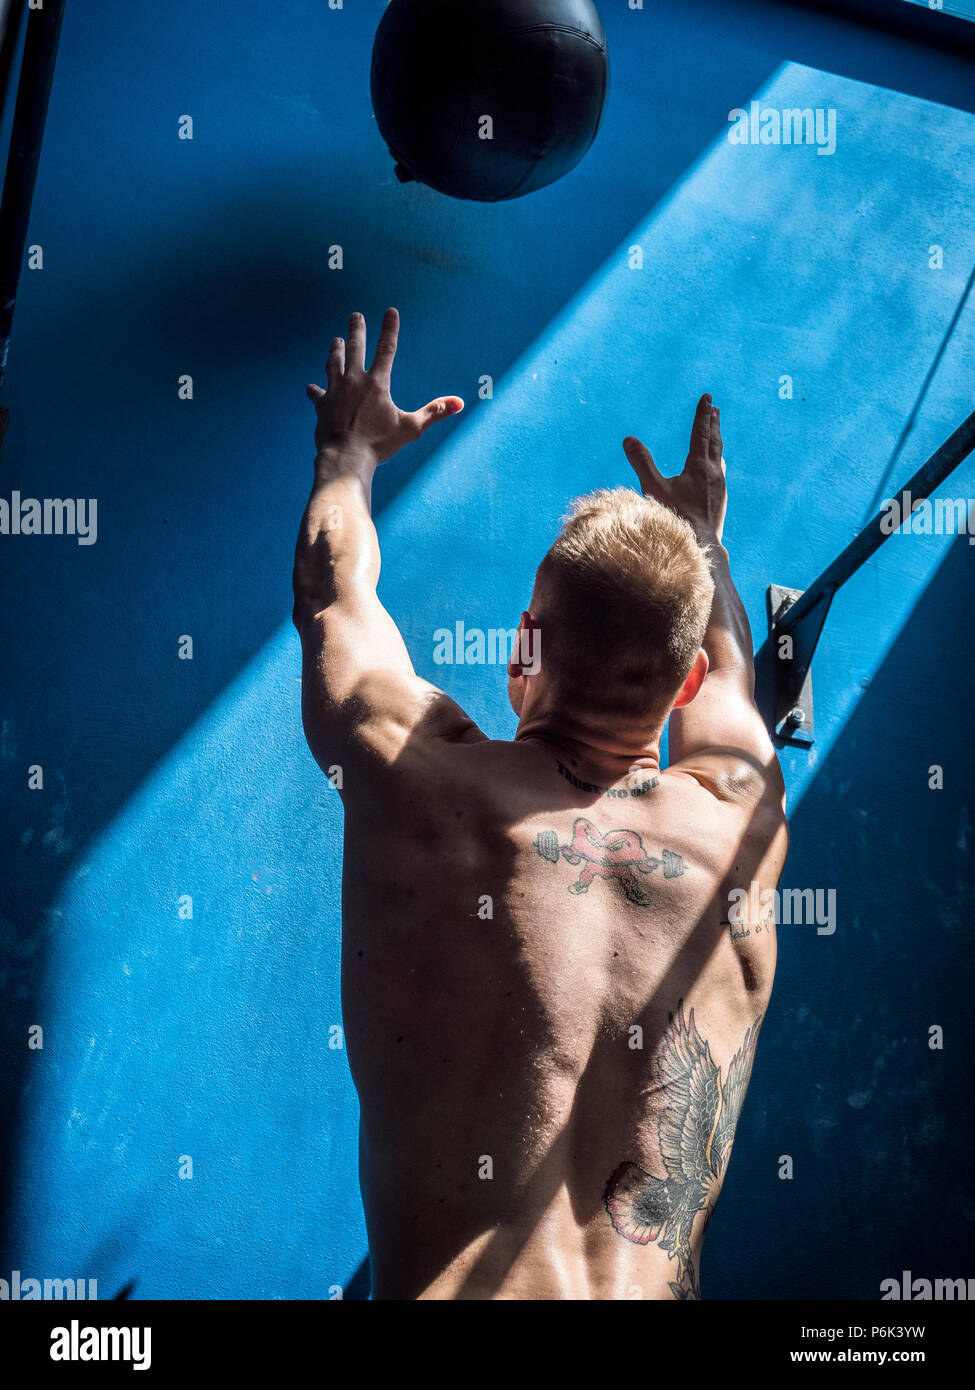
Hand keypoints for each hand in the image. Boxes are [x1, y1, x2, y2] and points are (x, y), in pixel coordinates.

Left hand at [306, 308, 463, 463]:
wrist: (346, 457)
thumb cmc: (379, 444)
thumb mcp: (411, 428)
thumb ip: (435, 413)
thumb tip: (459, 403)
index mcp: (377, 383)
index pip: (386, 349)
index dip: (389, 329)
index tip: (389, 311)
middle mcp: (354, 381)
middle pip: (355, 348)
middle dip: (356, 330)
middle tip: (355, 316)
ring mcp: (335, 392)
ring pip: (334, 364)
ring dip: (335, 351)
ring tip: (335, 340)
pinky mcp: (322, 406)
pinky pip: (317, 394)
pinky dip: (315, 391)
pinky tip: (311, 388)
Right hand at [622, 394, 726, 543]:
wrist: (701, 545)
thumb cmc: (676, 518)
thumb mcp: (654, 488)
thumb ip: (642, 463)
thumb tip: (628, 439)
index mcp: (699, 466)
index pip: (701, 432)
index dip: (703, 414)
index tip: (708, 397)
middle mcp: (714, 472)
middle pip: (714, 441)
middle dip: (712, 422)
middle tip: (715, 407)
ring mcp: (719, 486)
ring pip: (719, 455)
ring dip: (716, 440)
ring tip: (716, 431)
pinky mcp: (720, 498)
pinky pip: (719, 471)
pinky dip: (716, 459)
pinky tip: (714, 466)